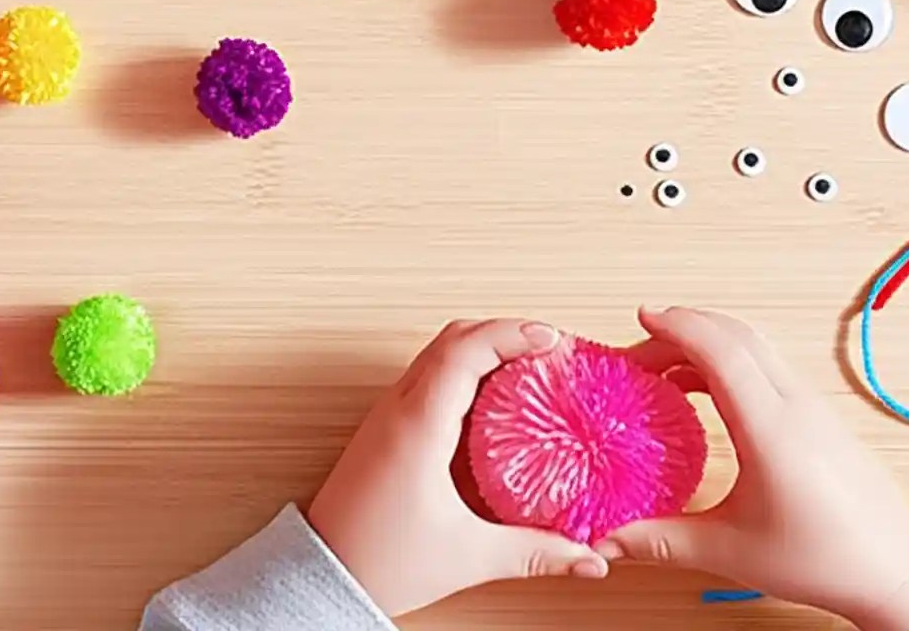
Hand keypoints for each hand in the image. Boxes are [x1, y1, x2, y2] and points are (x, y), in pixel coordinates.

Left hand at [308, 319, 609, 617]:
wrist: (321, 576)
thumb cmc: (377, 562)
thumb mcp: (468, 557)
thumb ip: (535, 552)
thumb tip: (588, 556)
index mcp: (417, 427)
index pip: (465, 351)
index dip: (512, 333)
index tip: (552, 339)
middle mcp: (398, 410)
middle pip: (454, 338)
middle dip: (506, 331)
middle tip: (550, 348)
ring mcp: (388, 415)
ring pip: (439, 353)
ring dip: (484, 346)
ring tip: (529, 364)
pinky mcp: (387, 429)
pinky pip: (429, 377)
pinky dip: (465, 369)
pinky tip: (493, 397)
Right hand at [598, 308, 908, 629]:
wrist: (894, 572)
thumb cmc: (826, 560)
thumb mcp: (730, 552)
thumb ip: (660, 542)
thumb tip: (607, 540)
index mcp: (773, 430)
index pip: (721, 350)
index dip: (678, 326)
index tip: (642, 318)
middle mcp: (796, 407)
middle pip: (735, 335)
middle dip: (682, 328)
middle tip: (639, 349)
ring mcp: (812, 408)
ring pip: (755, 347)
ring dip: (707, 342)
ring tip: (663, 367)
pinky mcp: (819, 417)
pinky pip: (768, 368)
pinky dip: (729, 362)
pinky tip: (703, 391)